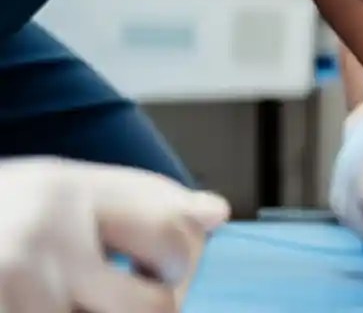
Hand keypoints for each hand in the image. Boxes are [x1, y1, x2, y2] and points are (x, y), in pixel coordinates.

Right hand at [0, 157, 229, 312]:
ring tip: (73, 294)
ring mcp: (21, 288)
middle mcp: (47, 239)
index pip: (174, 232)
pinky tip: (46, 302)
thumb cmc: (0, 211)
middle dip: (156, 308)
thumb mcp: (60, 186)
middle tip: (134, 293)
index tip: (167, 264)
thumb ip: (139, 201)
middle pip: (156, 305)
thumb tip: (217, 214)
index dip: (186, 258)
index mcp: (71, 190)